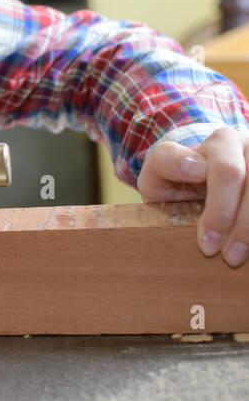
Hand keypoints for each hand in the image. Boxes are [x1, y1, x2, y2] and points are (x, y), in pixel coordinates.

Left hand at [137, 127, 248, 266]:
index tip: (207, 244)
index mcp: (223, 142)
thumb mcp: (159, 173)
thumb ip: (167, 162)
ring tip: (238, 257)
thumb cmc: (177, 182)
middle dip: (240, 226)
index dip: (220, 211)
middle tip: (228, 258)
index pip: (228, 171)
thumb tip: (196, 168)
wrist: (198, 184)